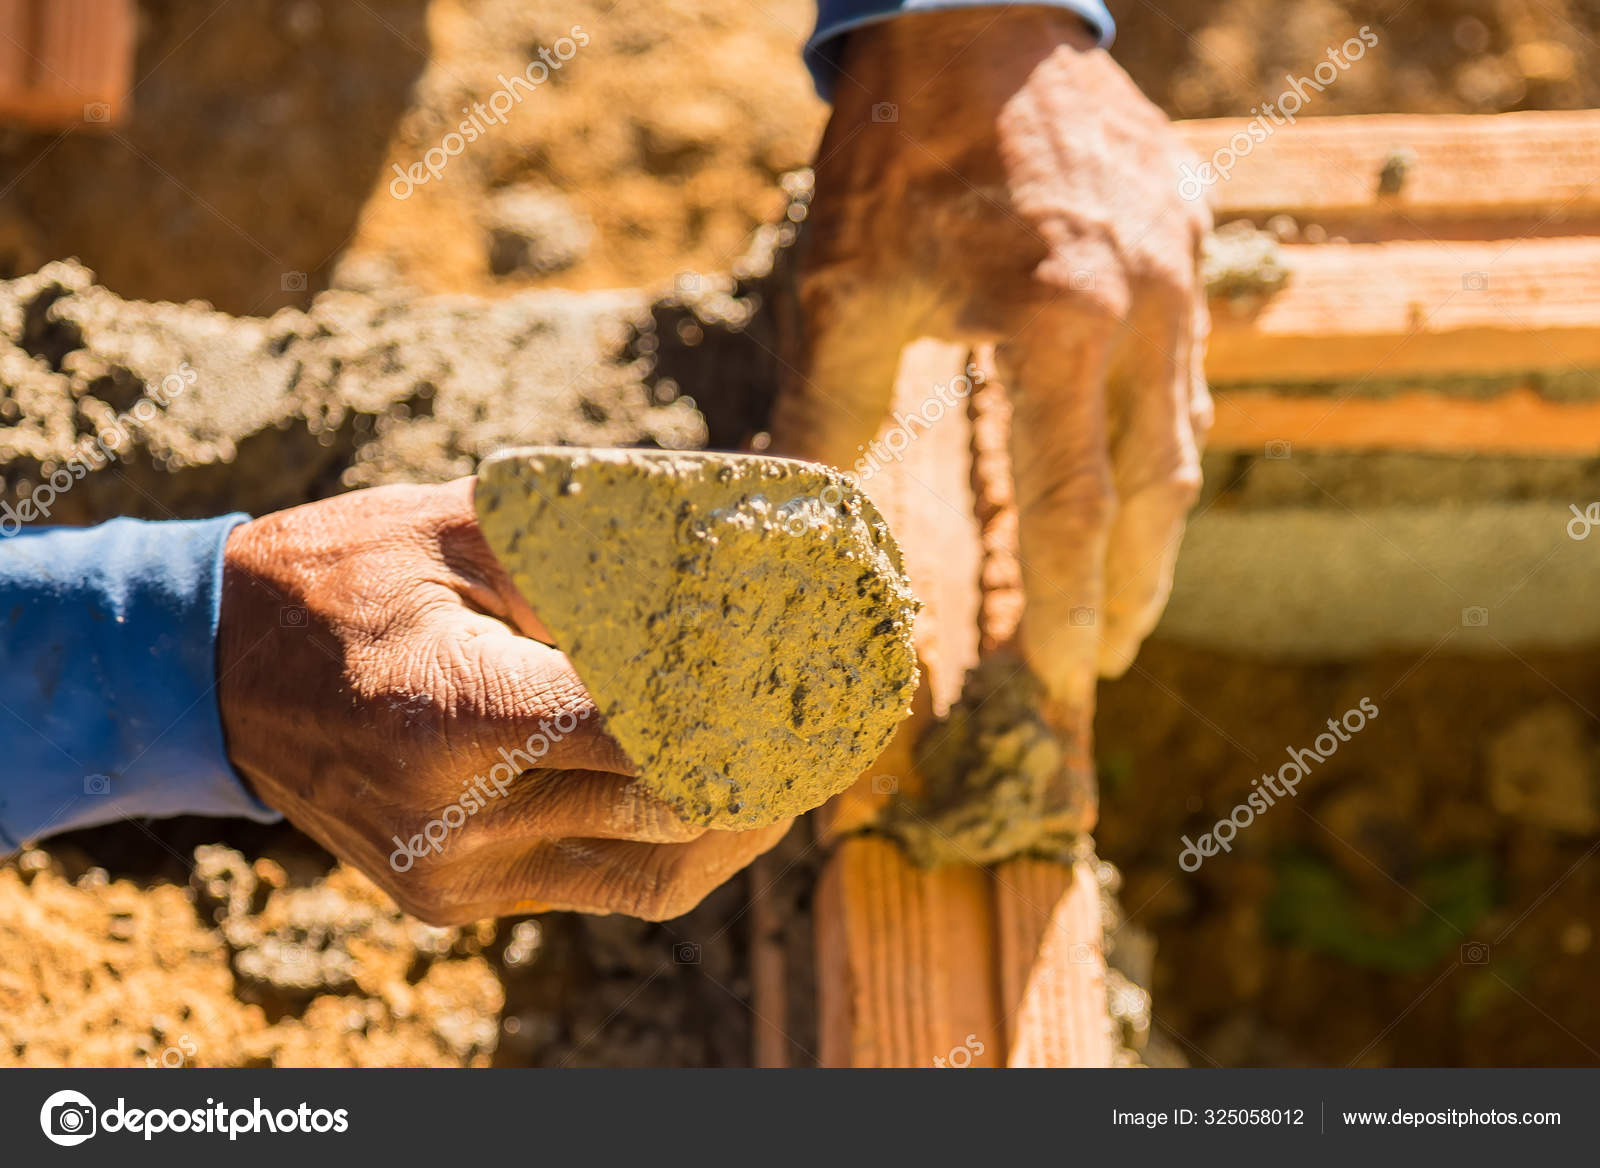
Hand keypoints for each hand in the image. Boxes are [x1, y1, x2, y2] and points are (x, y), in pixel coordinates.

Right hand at [218, 479, 789, 924]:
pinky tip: (721, 796)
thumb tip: (728, 547)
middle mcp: (454, 818)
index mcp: (456, 714)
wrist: (211, 673)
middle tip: (842, 708)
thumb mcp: (462, 529)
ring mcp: (452, 875)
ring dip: (743, 823)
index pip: (651, 732)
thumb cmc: (343, 576)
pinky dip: (677, 846)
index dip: (750, 706)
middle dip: (773, 764)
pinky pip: (604, 888)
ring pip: (656, 873)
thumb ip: (591, 547)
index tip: (818, 663)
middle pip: (670, 809)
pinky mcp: (452, 900)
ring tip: (806, 761)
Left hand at [774, 9, 1210, 827]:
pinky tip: (1136, 470)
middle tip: (1105, 661)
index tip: (1068, 683)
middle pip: (1157, 489)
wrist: (973, 12)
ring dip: (1155, 525)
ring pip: (1187, 431)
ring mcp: (1182, 265)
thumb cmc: (898, 152)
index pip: (1076, 505)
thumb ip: (828, 418)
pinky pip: (1193, 363)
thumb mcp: (846, 292)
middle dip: (1134, 590)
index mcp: (1057, 319)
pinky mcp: (1194, 234)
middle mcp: (1144, 301)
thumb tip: (794, 529)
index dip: (1074, 609)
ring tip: (1126, 593)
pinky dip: (1164, 437)